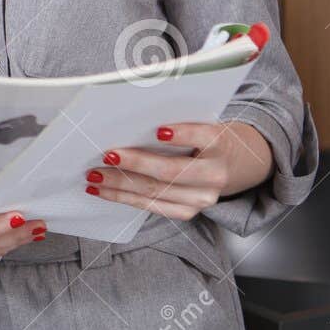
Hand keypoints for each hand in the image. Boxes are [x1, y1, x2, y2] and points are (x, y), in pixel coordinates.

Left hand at [84, 121, 274, 219]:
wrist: (235, 163)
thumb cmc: (208, 136)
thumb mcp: (204, 123)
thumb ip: (178, 121)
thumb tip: (130, 118)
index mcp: (222, 145)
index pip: (204, 137)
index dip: (184, 134)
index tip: (159, 130)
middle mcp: (215, 175)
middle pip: (171, 171)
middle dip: (135, 163)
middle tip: (107, 154)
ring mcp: (202, 198)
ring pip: (156, 192)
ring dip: (119, 184)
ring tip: (94, 175)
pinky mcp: (189, 212)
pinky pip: (152, 206)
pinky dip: (123, 198)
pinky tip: (102, 190)